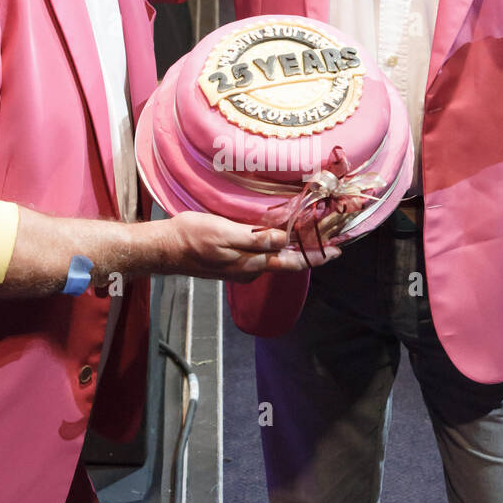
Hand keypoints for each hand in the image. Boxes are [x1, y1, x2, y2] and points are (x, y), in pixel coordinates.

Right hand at [158, 211, 339, 281]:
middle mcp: (250, 269)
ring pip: (274, 258)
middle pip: (287, 260)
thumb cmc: (191, 237)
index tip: (337, 250)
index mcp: (252, 264)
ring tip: (309, 233)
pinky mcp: (232, 261)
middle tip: (330, 239)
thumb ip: (255, 239)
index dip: (316, 256)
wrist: (164, 249)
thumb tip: (284, 239)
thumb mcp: (224, 233)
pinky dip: (274, 246)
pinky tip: (276, 234)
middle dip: (310, 250)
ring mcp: (241, 267)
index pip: (292, 261)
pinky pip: (260, 255)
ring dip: (293, 247)